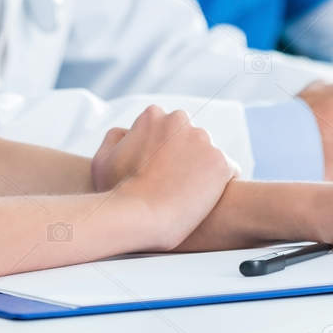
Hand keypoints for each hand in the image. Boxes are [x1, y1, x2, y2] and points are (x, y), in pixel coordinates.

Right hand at [91, 107, 235, 248]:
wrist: (138, 216)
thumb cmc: (117, 191)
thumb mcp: (103, 158)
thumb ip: (116, 137)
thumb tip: (127, 132)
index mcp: (154, 116)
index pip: (168, 128)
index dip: (164, 151)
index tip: (160, 170)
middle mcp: (181, 121)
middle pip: (190, 137)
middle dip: (185, 156)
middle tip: (174, 182)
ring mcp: (203, 140)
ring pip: (209, 153)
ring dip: (202, 170)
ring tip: (189, 194)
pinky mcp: (220, 163)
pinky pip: (229, 170)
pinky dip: (221, 183)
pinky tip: (208, 198)